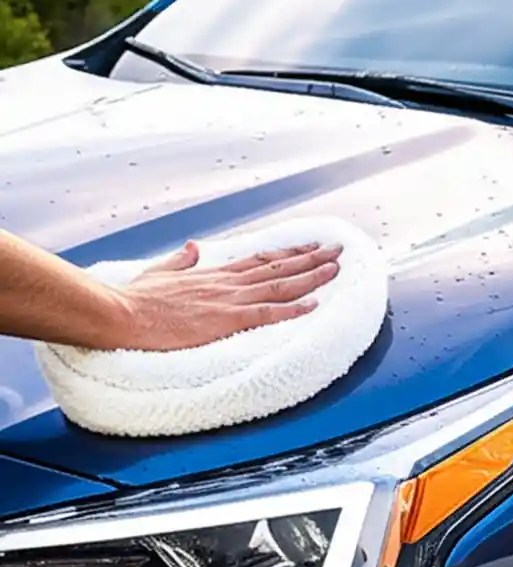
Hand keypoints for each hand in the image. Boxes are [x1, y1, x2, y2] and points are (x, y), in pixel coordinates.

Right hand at [106, 241, 342, 350]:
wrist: (120, 314)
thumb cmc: (135, 300)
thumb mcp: (160, 273)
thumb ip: (181, 261)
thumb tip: (193, 247)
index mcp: (213, 274)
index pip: (260, 261)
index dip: (288, 254)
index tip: (310, 247)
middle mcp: (227, 283)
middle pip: (278, 268)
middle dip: (311, 258)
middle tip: (338, 250)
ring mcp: (228, 300)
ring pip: (280, 286)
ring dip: (311, 277)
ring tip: (336, 267)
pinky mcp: (225, 320)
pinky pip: (267, 314)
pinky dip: (293, 309)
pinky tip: (315, 304)